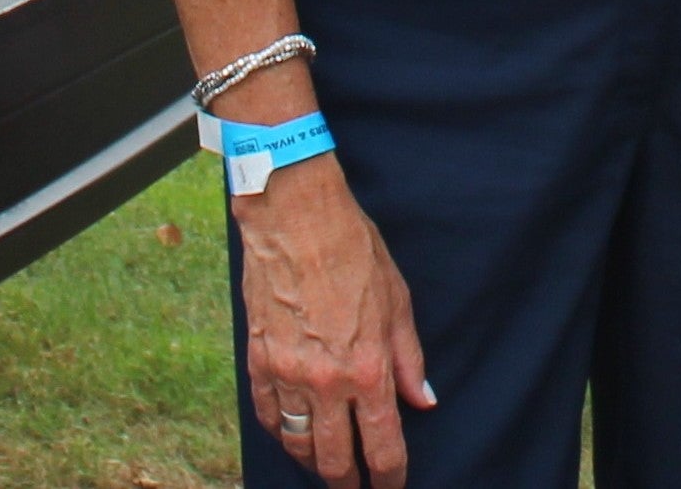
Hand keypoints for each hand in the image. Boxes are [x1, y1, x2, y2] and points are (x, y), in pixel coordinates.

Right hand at [236, 154, 434, 486]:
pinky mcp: (257, 361)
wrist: (295, 219)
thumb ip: (410, 359)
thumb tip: (422, 400)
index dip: (389, 476)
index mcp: (368, 369)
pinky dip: (281, 432)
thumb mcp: (398, 303)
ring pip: (298, 444)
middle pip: (334, 459)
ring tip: (325, 466)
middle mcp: (326, 382)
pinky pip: (268, 415)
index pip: (383, 445)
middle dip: (348, 482)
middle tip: (355, 488)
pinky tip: (291, 434)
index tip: (391, 486)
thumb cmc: (353, 252)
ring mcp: (286, 374)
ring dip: (313, 462)